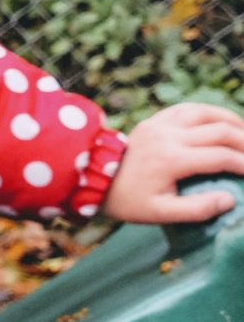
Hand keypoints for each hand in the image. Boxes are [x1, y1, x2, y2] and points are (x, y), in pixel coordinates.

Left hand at [102, 103, 243, 223]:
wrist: (92, 178)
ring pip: (207, 112)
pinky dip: (211, 112)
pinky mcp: (155, 119)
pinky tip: (223, 122)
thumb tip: (229, 200)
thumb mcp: (159, 213)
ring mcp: (161, 123)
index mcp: (171, 160)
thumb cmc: (128, 200)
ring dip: (233, 121)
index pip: (221, 157)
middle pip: (221, 131)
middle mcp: (169, 136)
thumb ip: (196, 209)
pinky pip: (189, 108)